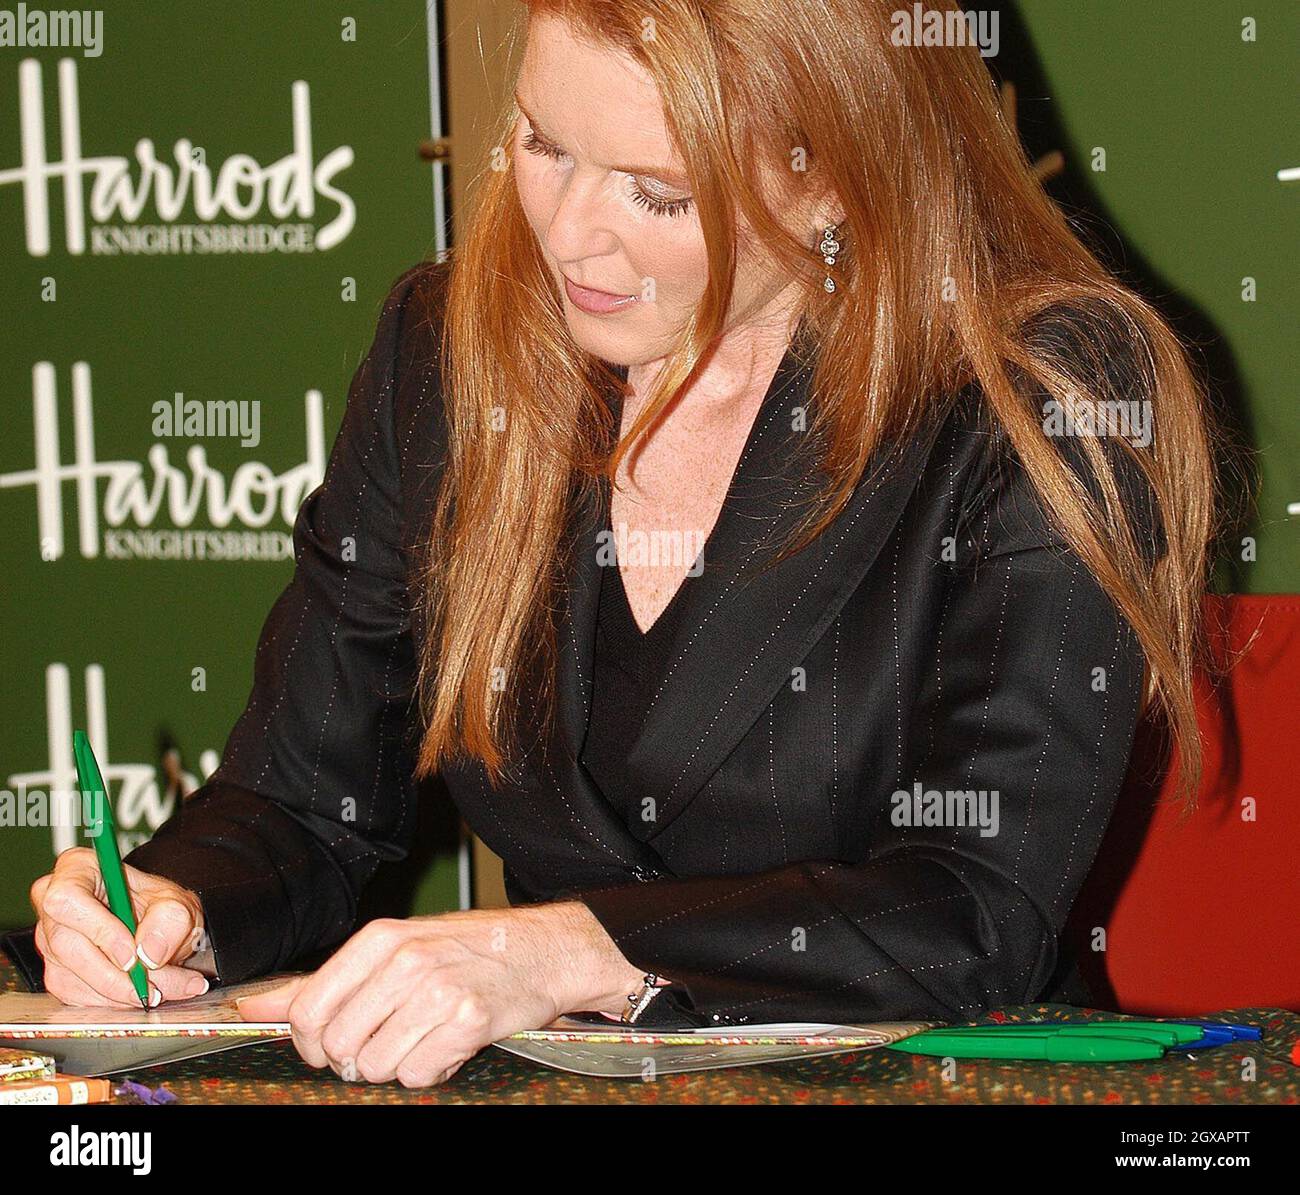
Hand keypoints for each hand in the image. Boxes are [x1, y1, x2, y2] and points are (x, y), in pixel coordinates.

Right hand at [29, 847, 209, 1007]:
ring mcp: (50, 940)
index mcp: (77, 870)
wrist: (158, 925)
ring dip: (118, 992)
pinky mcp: (57, 970)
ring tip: (161, 991)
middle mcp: (54, 905)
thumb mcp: (177, 903)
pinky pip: (75, 995)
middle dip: (114, 975)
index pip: (68, 899)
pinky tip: (139, 994)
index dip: (98, 930)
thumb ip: (170, 921)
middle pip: (67, 945)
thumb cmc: (158, 906)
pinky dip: (110, 1001)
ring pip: (70, 976)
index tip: (131, 955)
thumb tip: (149, 953)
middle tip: (153, 986)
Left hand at [236, 902, 645, 1087]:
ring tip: (425, 1037)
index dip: (312, 1043)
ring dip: (397, 1064)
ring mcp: (437, 990)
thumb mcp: (393, 948)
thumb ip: (323, 981)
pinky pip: (419, 1075)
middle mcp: (405, 961)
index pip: (308, 1010)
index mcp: (380, 939)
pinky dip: (432, 1070)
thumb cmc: (466, 949)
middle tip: (390, 1039)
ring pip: (376, 1066)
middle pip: (339, 1046)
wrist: (545, 950)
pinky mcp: (468, 1021)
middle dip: (357, 1057)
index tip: (331, 1046)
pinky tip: (450, 1044)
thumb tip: (252, 1006)